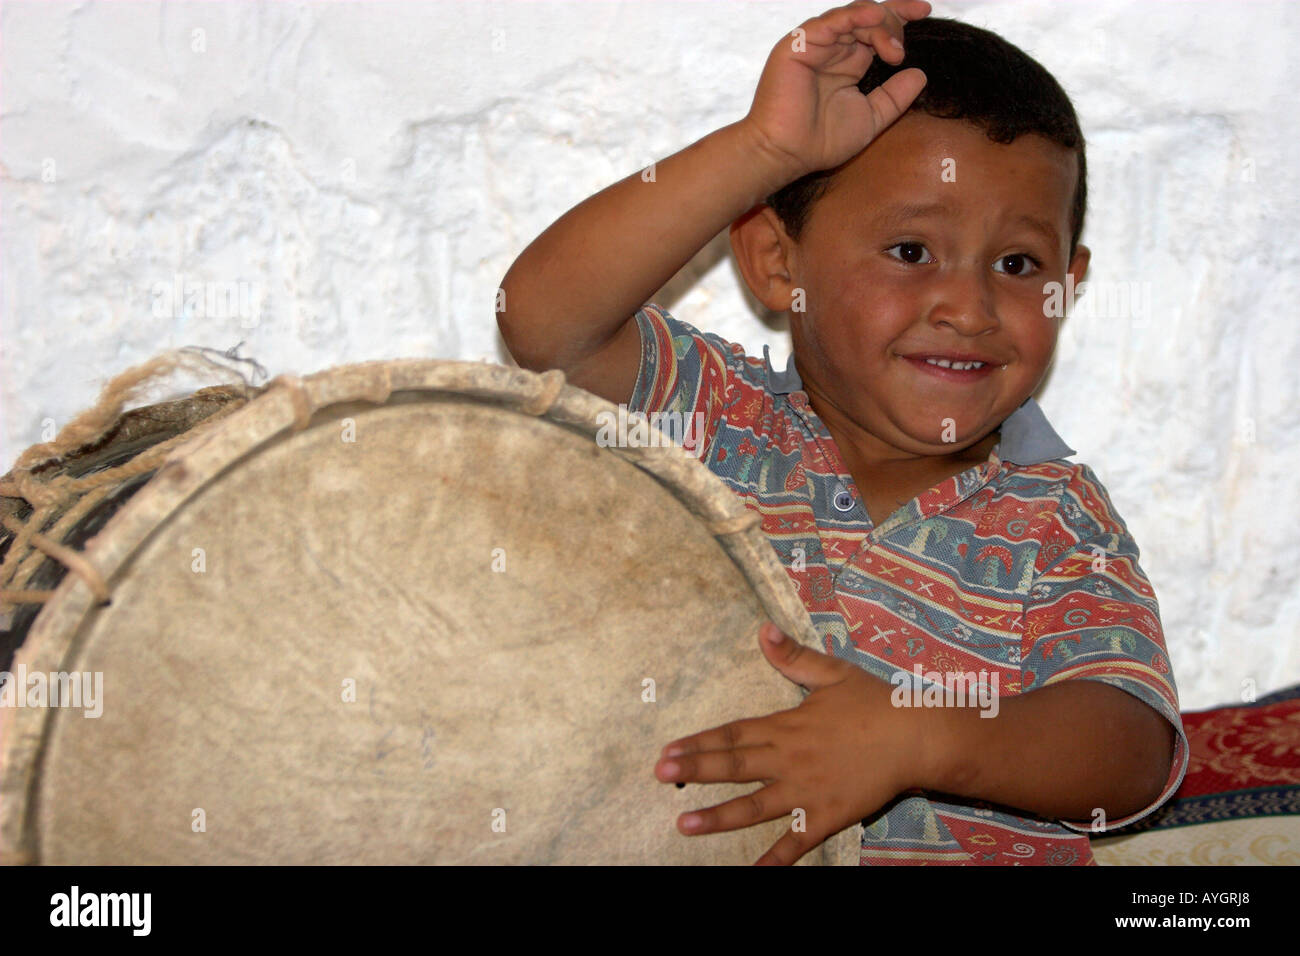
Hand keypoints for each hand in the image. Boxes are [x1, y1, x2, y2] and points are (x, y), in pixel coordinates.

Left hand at [653, 621, 924, 864]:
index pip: (732, 734)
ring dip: (717, 816)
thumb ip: (794, 656)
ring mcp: (806, 790)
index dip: (697, 742)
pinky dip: (775, 858)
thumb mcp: (832, 673)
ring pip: (753, 806)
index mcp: (786, 725)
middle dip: (693, 771)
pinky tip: (753, 872)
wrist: (917, 736)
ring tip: (683, 824)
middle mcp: (789, 758)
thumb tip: (762, 629)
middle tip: (659, 776)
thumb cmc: (876, 702)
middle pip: (733, 766)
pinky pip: (797, 841)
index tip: (666, 750)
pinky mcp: (828, 815)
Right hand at [742, 0, 931, 182]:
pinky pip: (829, 21)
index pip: (876, 29)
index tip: (925, 11)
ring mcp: (815, 44)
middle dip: (892, 24)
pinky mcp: (798, 44)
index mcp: (848, 62)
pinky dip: (853, 17)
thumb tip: (921, 74)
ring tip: (892, 46)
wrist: (786, 154)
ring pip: (852, 16)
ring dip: (877, 23)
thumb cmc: (821, 142)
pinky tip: (874, 18)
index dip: (900, 16)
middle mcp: (832, 49)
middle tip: (899, 53)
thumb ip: (895, 97)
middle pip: (868, 17)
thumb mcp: (870, 118)